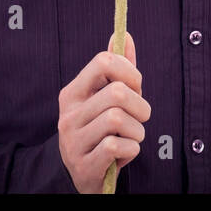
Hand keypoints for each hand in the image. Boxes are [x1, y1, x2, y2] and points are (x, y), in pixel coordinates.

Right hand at [57, 32, 149, 192]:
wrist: (82, 175)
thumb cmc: (101, 130)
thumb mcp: (106, 99)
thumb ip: (117, 68)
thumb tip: (124, 36)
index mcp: (73, 93)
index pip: (103, 62)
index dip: (129, 71)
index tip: (135, 86)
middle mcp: (69, 115)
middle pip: (118, 93)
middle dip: (141, 105)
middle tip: (140, 116)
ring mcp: (73, 141)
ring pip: (118, 120)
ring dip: (137, 131)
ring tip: (131, 137)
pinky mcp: (83, 165)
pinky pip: (118, 147)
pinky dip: (131, 150)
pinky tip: (123, 154)